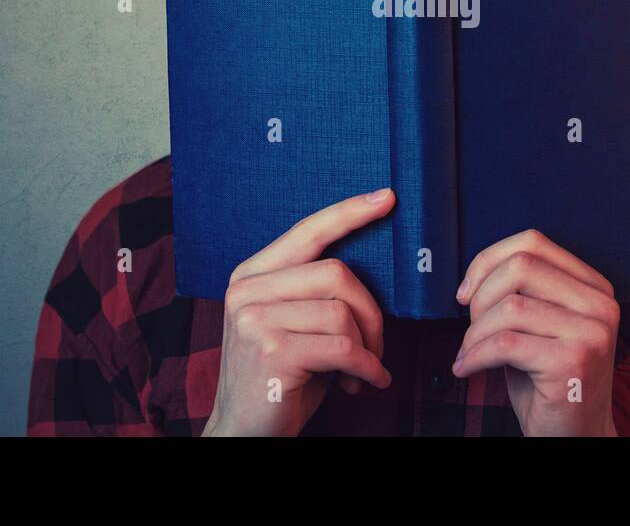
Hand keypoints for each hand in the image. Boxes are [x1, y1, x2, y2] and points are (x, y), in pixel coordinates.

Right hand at [201, 188, 394, 436]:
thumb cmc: (281, 376)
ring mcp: (255, 321)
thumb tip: (374, 266)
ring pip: (343, 313)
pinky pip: (343, 348)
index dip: (349, 213)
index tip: (386, 198)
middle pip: (337, 273)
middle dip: (371, 313)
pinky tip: (366, 383)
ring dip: (369, 346)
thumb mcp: (291, 324)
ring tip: (364, 369)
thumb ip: (315, 292)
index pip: (307, 231)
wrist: (244, 432)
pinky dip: (366, 368)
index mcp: (250, 275)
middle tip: (375, 346)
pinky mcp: (272, 352)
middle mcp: (247, 291)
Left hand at [452, 229, 619, 435]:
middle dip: (481, 296)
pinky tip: (467, 369)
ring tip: (469, 353)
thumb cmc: (548, 380)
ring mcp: (591, 333)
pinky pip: (505, 344)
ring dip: (474, 333)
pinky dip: (475, 355)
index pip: (534, 243)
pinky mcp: (573, 362)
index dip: (488, 260)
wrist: (574, 435)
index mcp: (594, 286)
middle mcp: (601, 304)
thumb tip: (476, 273)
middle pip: (521, 266)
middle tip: (470, 328)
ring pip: (510, 308)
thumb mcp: (539, 325)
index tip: (466, 291)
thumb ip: (522, 291)